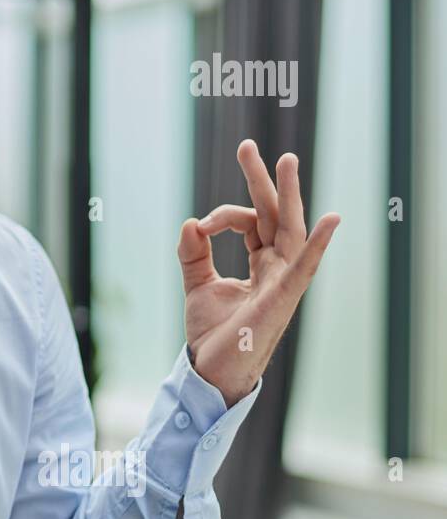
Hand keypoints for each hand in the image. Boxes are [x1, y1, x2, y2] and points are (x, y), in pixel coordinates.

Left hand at [177, 140, 339, 406]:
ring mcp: (283, 282)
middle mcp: (277, 268)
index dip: (224, 216)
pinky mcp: (281, 299)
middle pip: (274, 215)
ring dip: (289, 196)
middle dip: (264, 181)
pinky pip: (302, 268)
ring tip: (286, 161)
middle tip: (249, 147)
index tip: (200, 226)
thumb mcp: (198, 285)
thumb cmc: (213, 334)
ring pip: (289, 231)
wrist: (211, 372)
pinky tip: (328, 220)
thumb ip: (194, 253)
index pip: (250, 222)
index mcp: (261, 264)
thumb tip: (189, 222)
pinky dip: (316, 244)